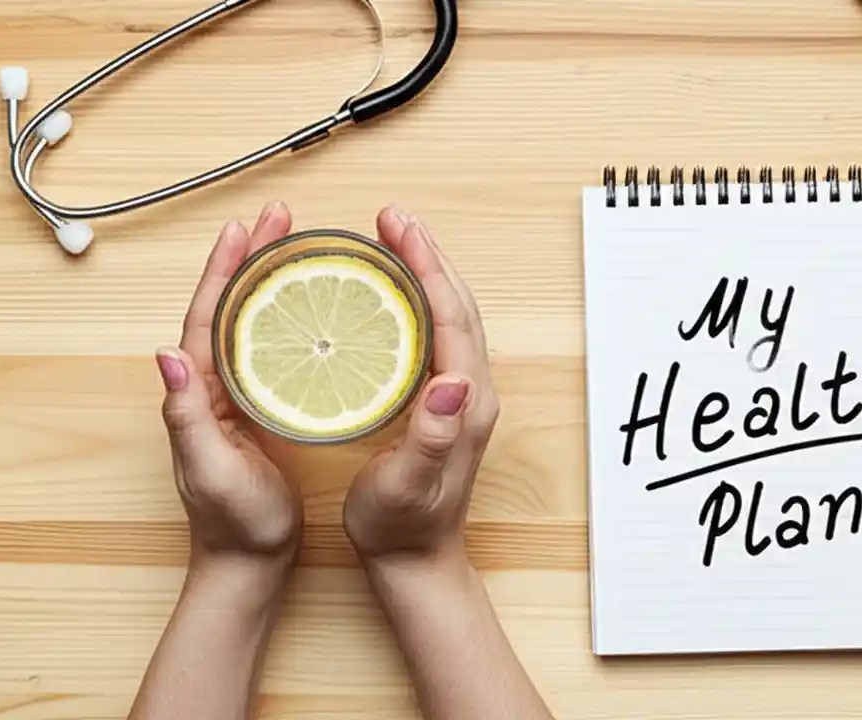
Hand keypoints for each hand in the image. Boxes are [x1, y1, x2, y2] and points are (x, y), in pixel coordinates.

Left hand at [156, 202, 301, 568]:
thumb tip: (167, 356)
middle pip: (227, 307)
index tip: (245, 228)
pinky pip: (269, 351)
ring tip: (293, 245)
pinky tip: (309, 310)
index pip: (205, 316)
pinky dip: (284, 320)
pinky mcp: (260, 411)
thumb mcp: (209, 469)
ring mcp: (235, 398)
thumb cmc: (232, 522)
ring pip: (248, 323)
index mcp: (196, 393)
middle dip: (249, 258)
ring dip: (265, 281)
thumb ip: (185, 416)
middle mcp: (211, 387)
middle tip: (279, 219)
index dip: (223, 270)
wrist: (249, 562)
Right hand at [343, 207, 499, 560]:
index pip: (451, 315)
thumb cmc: (402, 528)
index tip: (397, 228)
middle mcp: (470, 394)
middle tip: (391, 218)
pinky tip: (394, 295)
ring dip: (426, 273)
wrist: (415, 561)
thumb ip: (432, 436)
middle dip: (427, 254)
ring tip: (393, 240)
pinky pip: (438, 336)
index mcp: (464, 404)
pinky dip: (420, 303)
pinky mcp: (445, 405)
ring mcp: (460, 398)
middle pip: (456, 305)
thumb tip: (452, 381)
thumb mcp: (409, 485)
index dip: (426, 265)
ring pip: (450, 317)